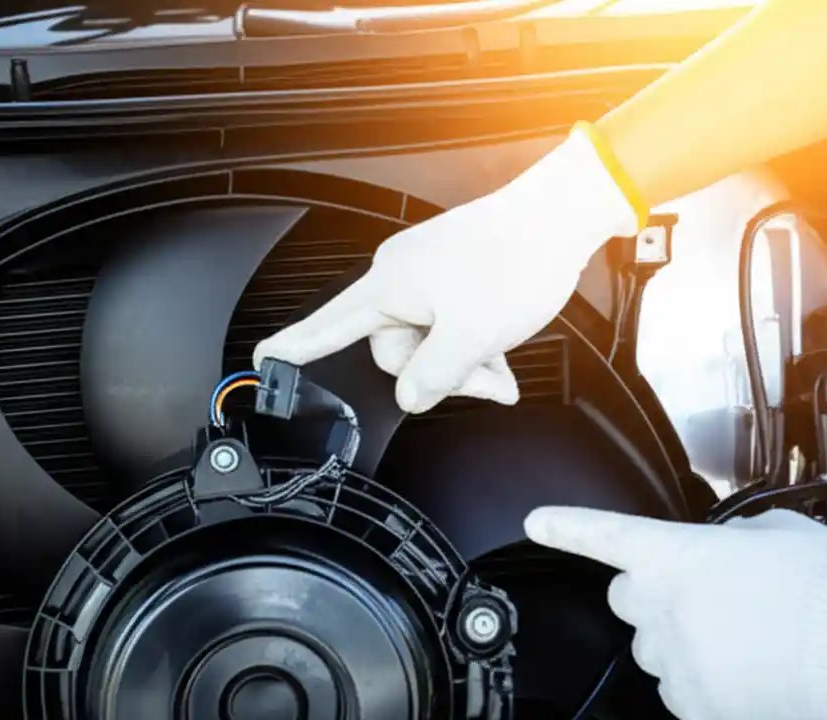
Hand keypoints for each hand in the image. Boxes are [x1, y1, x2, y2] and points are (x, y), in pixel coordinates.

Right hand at [254, 129, 637, 412]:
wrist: (562, 216)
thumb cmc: (518, 258)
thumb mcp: (473, 335)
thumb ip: (434, 376)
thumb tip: (411, 397)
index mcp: (390, 286)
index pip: (327, 326)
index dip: (294, 348)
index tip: (264, 360)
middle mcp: (400, 276)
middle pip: (395, 350)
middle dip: (438, 373)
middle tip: (482, 375)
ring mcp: (427, 274)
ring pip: (427, 342)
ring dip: (463, 362)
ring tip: (499, 361)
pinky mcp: (452, 275)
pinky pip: (446, 323)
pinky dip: (470, 343)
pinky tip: (499, 349)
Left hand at [524, 507, 826, 719]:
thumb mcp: (781, 533)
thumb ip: (736, 536)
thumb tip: (730, 549)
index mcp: (676, 557)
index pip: (602, 535)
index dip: (565, 526)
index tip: (537, 522)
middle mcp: (663, 612)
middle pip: (626, 599)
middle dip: (651, 594)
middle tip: (702, 595)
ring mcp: (678, 666)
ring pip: (656, 651)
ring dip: (683, 641)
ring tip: (745, 638)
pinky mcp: (700, 710)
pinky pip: (685, 693)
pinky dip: (707, 684)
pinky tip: (751, 673)